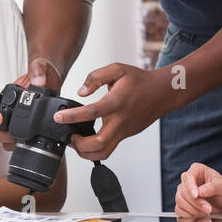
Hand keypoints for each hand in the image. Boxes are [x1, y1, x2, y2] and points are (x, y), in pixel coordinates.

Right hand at [0, 57, 62, 150]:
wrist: (52, 80)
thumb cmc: (42, 72)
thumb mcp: (40, 66)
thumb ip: (38, 70)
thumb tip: (38, 80)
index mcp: (7, 95)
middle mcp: (9, 110)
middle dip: (0, 134)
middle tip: (12, 135)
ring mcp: (17, 121)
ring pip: (4, 137)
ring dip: (10, 141)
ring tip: (22, 141)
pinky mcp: (28, 129)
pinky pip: (20, 141)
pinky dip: (23, 144)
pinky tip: (31, 142)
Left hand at [53, 62, 171, 160]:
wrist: (162, 93)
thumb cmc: (140, 80)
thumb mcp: (117, 69)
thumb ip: (96, 77)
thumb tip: (81, 92)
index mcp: (116, 102)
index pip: (92, 112)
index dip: (73, 117)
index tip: (59, 118)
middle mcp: (120, 120)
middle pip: (99, 143)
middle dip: (79, 145)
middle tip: (69, 136)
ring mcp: (124, 131)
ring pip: (104, 153)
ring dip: (86, 153)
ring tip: (76, 142)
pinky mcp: (126, 136)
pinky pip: (109, 149)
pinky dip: (96, 150)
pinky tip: (87, 141)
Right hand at [175, 162, 221, 215]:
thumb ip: (212, 187)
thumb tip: (199, 192)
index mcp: (197, 170)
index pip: (188, 177)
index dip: (190, 187)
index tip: (196, 196)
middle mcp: (188, 179)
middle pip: (183, 191)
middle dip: (196, 202)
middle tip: (208, 209)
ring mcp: (183, 191)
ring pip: (180, 200)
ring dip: (193, 210)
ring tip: (206, 212)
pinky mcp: (182, 202)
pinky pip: (179, 209)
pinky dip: (188, 214)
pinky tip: (199, 215)